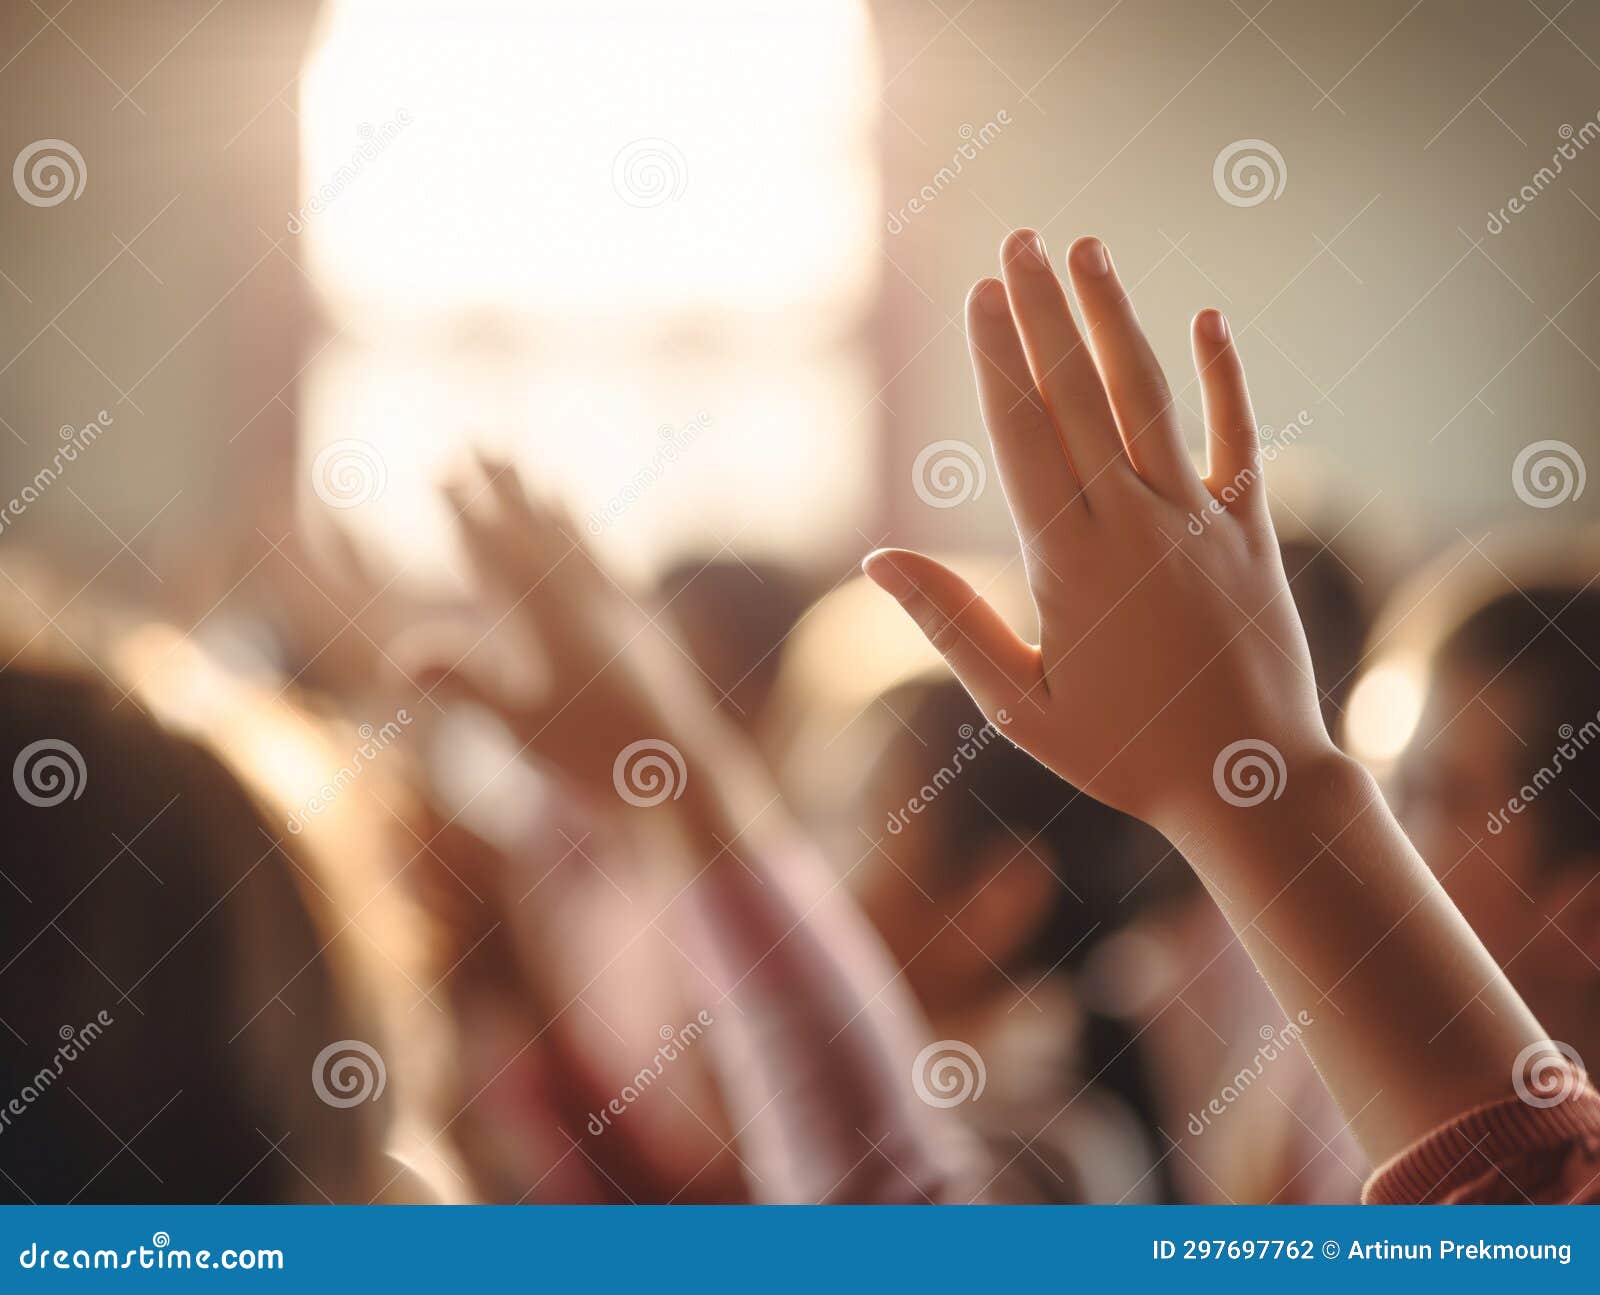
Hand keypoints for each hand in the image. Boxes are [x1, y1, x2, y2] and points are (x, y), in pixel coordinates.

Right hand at [429, 459, 757, 843]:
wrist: (682, 768)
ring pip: (579, 542)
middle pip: (537, 528)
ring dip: (550, 505)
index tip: (440, 468)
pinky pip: (613, 568)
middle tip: (476, 442)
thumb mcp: (520, 726)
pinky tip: (596, 546)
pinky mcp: (643, 627)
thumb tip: (395, 662)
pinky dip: (595, 544)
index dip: (467, 509)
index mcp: (551, 617)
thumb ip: (462, 685)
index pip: (499, 549)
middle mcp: (587, 599)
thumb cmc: (596, 754)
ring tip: (535, 474)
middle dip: (503, 486)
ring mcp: (619, 609)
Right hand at [863, 231, 1330, 835]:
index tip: (979, 293)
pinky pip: (1237, 438)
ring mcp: (1198, 520)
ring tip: (1087, 251)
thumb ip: (953, 624)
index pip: (1024, 434)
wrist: (1250, 784)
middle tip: (1018, 240)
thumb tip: (879, 559)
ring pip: (1150, 398)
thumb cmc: (1123, 754)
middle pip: (1081, 394)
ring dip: (1115, 319)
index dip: (999, 357)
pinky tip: (1208, 318)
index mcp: (1069, 561)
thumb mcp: (1019, 707)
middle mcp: (1134, 522)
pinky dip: (1225, 377)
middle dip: (1044, 312)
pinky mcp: (1250, 531)